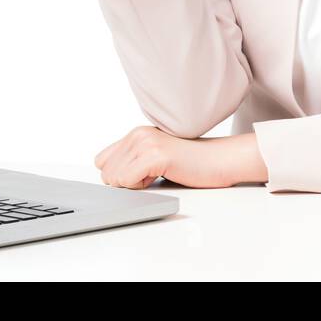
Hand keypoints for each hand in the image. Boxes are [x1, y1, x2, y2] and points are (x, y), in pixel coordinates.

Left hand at [94, 126, 246, 189]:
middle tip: (155, 174)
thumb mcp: (155, 157)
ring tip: (161, 173)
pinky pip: (126, 181)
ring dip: (136, 184)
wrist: (219, 160)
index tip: (142, 173)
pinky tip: (162, 174)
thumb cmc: (192, 163)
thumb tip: (108, 177)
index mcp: (136, 134)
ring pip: (114, 179)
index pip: (101, 161)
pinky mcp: (155, 156)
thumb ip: (132, 160)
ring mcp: (146, 143)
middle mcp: (138, 134)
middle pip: (106, 173)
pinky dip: (140, 186)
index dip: (119, 175)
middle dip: (127, 181)